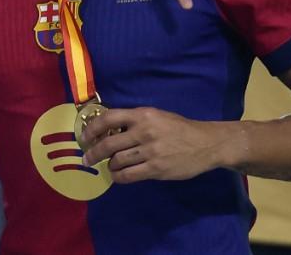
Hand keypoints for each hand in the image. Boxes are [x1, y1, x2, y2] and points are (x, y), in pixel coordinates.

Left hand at [80, 106, 224, 182]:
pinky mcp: (156, 169)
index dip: (92, 128)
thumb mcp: (157, 116)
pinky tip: (118, 175)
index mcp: (143, 115)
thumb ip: (135, 121)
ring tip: (110, 166)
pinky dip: (119, 176)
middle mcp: (144, 131)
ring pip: (118, 161)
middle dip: (93, 153)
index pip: (109, 118)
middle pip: (109, 144)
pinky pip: (129, 175)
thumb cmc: (179, 128)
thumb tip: (109, 130)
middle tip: (87, 159)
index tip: (85, 137)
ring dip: (109, 165)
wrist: (206, 143)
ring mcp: (150, 151)